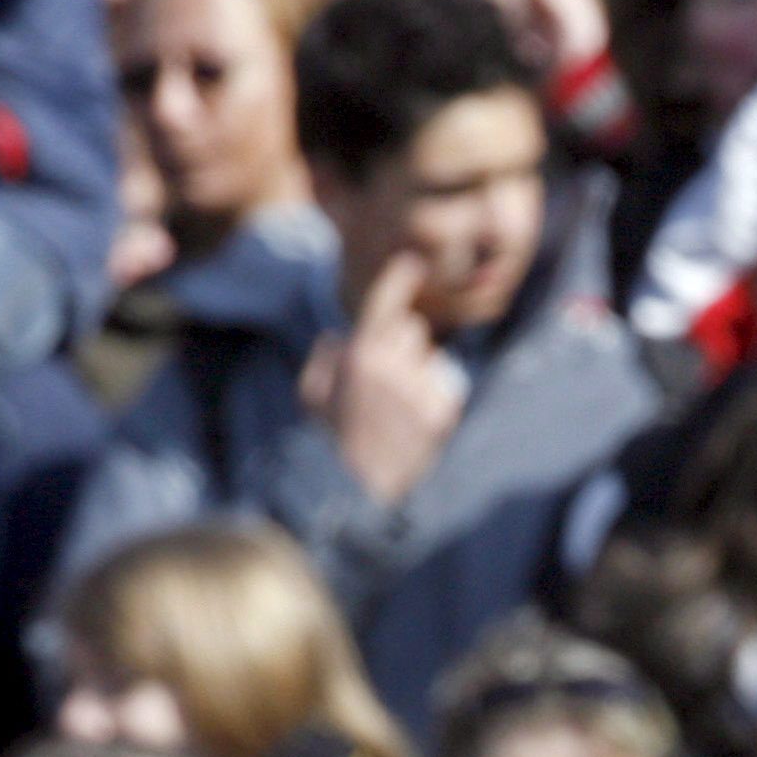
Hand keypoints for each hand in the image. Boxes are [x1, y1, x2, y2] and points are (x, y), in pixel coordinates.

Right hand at [307, 252, 464, 507]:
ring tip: (396, 407)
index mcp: (359, 357)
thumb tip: (339, 337)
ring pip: (431, 357)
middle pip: (411, 329)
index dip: (400, 279)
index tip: (413, 263)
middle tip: (384, 378)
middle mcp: (393, 368)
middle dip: (401, 344)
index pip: (386, 304)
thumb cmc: (329, 444)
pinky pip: (443, 387)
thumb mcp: (312, 399)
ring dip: (417, 371)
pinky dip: (431, 398)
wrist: (358, 492)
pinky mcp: (441, 413)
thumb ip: (324, 360)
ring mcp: (420, 390)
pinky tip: (412, 423)